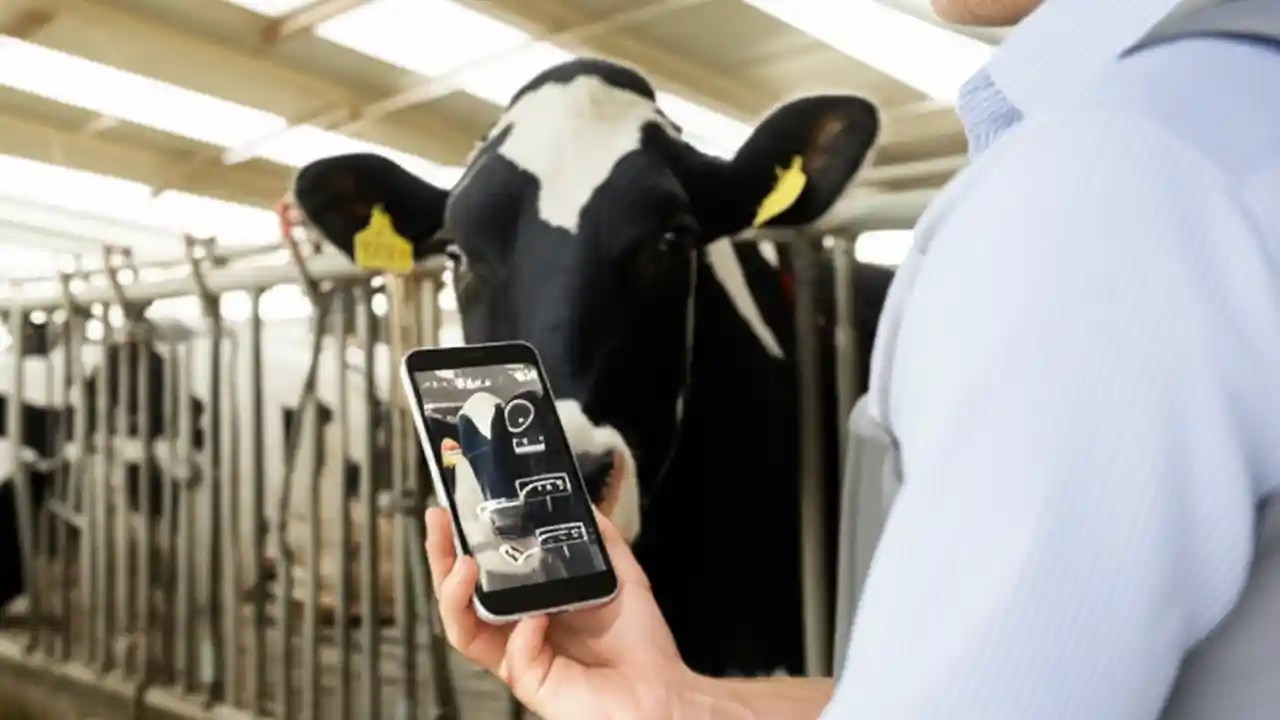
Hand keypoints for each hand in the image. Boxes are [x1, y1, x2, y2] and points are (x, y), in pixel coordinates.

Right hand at [425, 506, 690, 719]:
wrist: (661, 694)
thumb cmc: (640, 645)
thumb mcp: (621, 576)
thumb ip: (600, 540)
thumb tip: (583, 501)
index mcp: (531, 604)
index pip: (484, 572)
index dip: (464, 542)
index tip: (456, 507)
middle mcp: (516, 630)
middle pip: (459, 596)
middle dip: (441, 558)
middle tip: (438, 522)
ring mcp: (518, 657)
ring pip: (463, 628)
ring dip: (454, 594)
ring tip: (464, 564)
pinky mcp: (529, 682)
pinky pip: (511, 654)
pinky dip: (522, 634)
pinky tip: (539, 618)